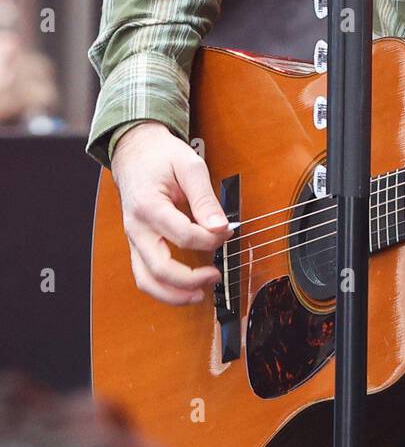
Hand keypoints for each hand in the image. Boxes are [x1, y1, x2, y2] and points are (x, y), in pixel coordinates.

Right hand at [110, 121, 231, 305]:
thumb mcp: (189, 166)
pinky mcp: (137, 245)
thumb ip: (205, 198)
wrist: (135, 152)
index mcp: (149, 206)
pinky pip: (144, 275)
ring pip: (146, 280)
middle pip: (160, 268)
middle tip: (217, 274)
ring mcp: (133, 239)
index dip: (210, 239)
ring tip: (200, 294)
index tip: (228, 232)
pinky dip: (163, 288)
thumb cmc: (161, 156)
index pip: (183, 235)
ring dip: (173, 294)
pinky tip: (184, 288)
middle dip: (191, 278)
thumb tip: (220, 226)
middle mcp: (136, 228)